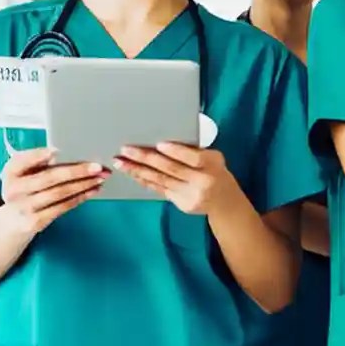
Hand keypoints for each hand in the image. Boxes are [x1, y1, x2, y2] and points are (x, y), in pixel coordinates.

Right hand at [0, 147, 107, 237]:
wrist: (12, 221)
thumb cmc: (23, 188)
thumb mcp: (22, 171)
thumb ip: (36, 160)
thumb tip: (59, 153)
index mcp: (11, 171)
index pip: (23, 160)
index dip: (39, 155)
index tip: (57, 150)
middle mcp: (14, 190)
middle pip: (48, 178)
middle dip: (75, 171)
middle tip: (97, 166)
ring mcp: (25, 208)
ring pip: (59, 193)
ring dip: (83, 185)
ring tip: (100, 177)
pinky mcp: (36, 222)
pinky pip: (62, 208)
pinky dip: (79, 198)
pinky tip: (92, 191)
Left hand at [113, 142, 234, 214]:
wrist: (224, 201)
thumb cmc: (214, 171)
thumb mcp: (213, 158)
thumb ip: (193, 151)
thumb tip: (161, 141)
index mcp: (212, 165)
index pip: (193, 158)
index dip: (176, 151)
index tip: (158, 144)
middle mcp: (202, 181)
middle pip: (171, 169)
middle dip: (145, 158)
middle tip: (126, 149)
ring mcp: (190, 195)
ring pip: (160, 180)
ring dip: (137, 170)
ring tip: (120, 162)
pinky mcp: (181, 204)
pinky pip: (159, 189)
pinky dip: (144, 180)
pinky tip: (132, 174)